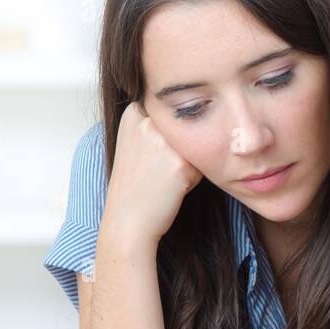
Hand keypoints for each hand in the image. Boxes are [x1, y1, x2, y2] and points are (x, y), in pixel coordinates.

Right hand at [100, 100, 202, 248]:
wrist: (128, 219)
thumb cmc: (135, 183)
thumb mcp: (135, 141)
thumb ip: (155, 123)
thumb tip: (196, 108)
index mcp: (134, 112)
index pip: (173, 112)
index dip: (170, 135)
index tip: (153, 154)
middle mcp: (147, 122)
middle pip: (186, 127)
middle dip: (180, 147)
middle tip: (158, 169)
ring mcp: (162, 141)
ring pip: (196, 144)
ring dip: (188, 161)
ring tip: (165, 177)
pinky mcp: (178, 163)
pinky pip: (201, 164)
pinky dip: (193, 178)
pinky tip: (173, 186)